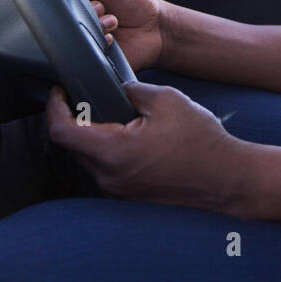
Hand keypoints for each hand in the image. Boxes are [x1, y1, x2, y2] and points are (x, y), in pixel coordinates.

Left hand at [46, 82, 247, 211]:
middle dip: (75, 118)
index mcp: (112, 152)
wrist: (226, 178)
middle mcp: (108, 176)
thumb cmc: (200, 142)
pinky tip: (130, 134)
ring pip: (89, 157)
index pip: (61, 131)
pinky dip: (109, 149)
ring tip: (113, 114)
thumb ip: (134, 90)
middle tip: (87, 95)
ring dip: (93, 135)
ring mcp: (118, 189)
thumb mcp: (166, 99)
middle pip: (73, 145)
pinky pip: (107, 168)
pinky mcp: (130, 194)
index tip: (60, 91)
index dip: (54, 107)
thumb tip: (118, 87)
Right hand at [72, 0, 167, 72]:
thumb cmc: (134, 0)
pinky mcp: (90, 54)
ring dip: (96, 24)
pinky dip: (101, 40)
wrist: (156, 29)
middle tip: (101, 7)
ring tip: (112, 21)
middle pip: (63, 14)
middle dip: (85, 9)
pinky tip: (113, 38)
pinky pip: (85, 50)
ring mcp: (83, 37)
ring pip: (74, 32)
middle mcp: (76, 17)